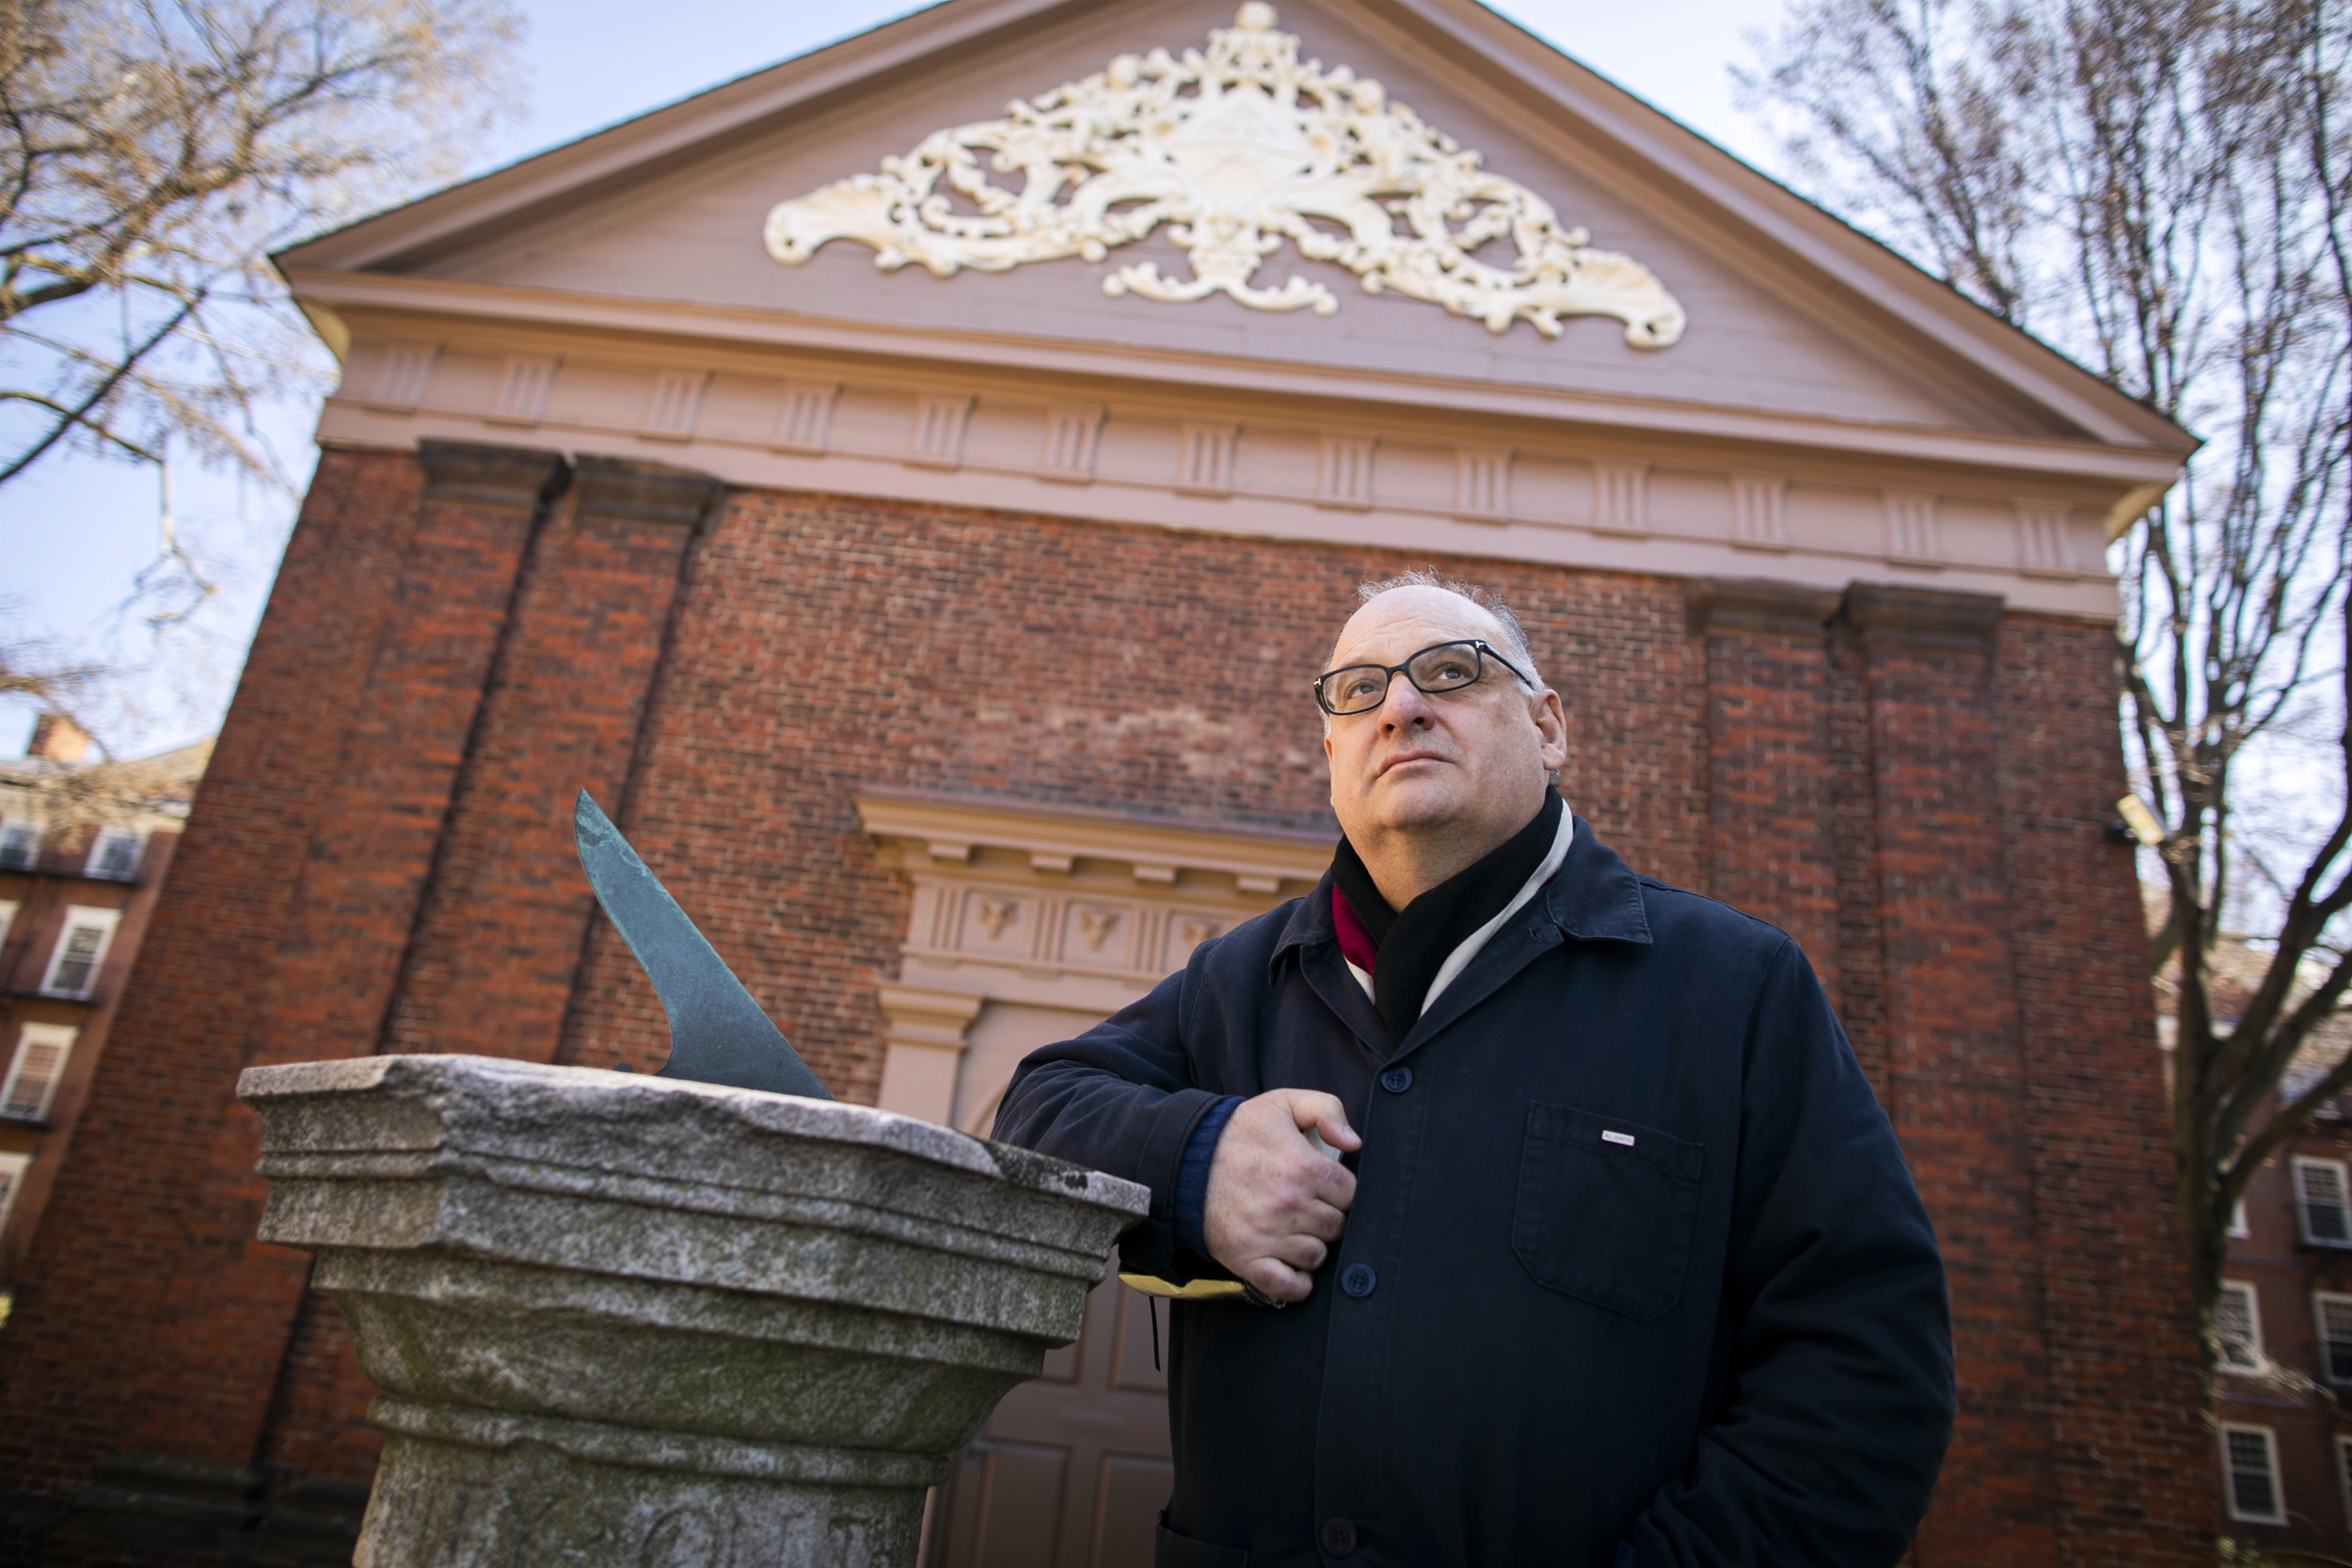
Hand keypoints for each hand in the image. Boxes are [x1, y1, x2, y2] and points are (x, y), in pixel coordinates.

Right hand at [1201, 1089, 1361, 1302]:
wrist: (1184, 1161)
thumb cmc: (1237, 1133)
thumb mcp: (1282, 1104)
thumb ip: (1327, 1109)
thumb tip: (1353, 1142)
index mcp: (1304, 1166)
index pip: (1350, 1194)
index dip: (1340, 1190)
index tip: (1324, 1186)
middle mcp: (1289, 1204)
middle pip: (1336, 1226)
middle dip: (1327, 1216)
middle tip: (1307, 1205)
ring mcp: (1268, 1235)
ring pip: (1317, 1256)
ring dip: (1311, 1245)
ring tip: (1294, 1229)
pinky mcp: (1248, 1259)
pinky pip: (1290, 1287)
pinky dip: (1297, 1283)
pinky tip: (1291, 1264)